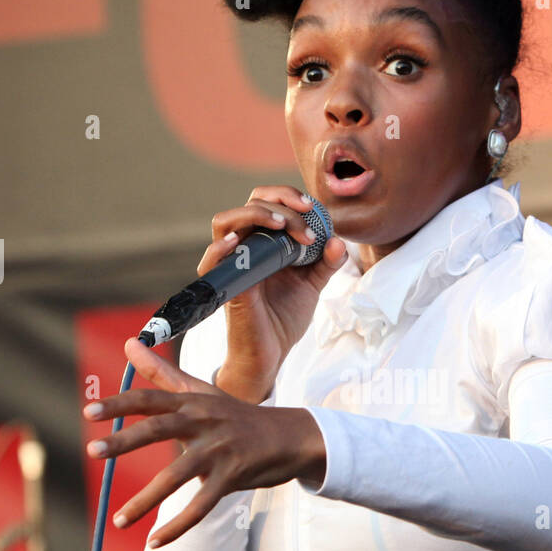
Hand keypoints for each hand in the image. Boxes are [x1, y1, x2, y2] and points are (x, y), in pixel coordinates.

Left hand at [83, 337, 325, 546]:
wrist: (291, 437)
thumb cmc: (238, 415)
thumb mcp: (202, 391)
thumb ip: (161, 372)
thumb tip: (128, 342)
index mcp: (193, 402)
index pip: (150, 398)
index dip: (119, 404)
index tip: (88, 412)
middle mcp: (204, 422)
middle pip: (159, 429)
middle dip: (124, 441)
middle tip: (92, 452)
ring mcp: (219, 450)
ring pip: (176, 476)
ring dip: (145, 500)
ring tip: (119, 520)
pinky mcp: (232, 477)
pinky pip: (201, 506)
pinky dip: (178, 527)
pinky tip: (155, 542)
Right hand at [201, 186, 347, 400]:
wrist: (272, 354)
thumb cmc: (284, 318)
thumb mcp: (311, 285)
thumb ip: (326, 263)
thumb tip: (339, 240)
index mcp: (264, 243)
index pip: (267, 202)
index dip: (288, 196)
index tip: (313, 207)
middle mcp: (244, 248)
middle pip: (249, 203)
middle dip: (280, 200)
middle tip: (305, 214)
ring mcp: (232, 265)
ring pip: (225, 221)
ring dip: (255, 214)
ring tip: (282, 224)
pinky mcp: (225, 286)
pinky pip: (212, 260)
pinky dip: (221, 247)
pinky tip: (240, 241)